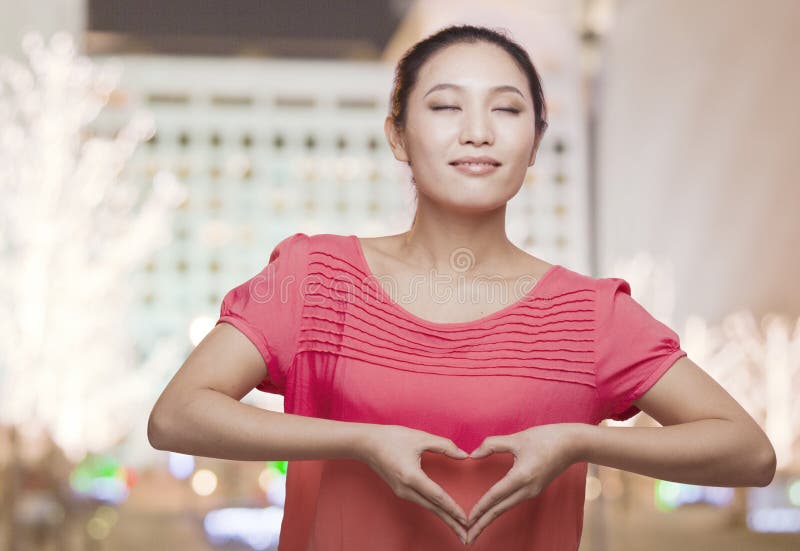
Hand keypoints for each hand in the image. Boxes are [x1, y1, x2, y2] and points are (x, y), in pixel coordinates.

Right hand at [357, 424, 470, 543]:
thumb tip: (464, 455)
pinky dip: (435, 509)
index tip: (466, 520)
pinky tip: (443, 513)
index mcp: (411, 476)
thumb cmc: (392, 438)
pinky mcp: (400, 490)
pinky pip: (421, 502)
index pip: (437, 496)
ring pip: (427, 507)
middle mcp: (406, 489)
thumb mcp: (420, 438)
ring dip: (444, 518)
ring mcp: (402, 491)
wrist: (366, 443)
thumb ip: (444, 446)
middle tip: (467, 536)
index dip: (452, 508)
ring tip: (459, 528)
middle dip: (451, 522)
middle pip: (433, 508)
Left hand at [465, 423, 577, 544]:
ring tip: (476, 528)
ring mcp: (532, 491)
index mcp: (522, 477)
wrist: (573, 444)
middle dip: (482, 524)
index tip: (467, 520)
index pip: (495, 496)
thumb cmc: (546, 438)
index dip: (480, 508)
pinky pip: (513, 502)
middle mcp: (528, 489)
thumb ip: (492, 445)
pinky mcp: (535, 489)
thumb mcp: (517, 438)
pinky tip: (491, 511)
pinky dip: (499, 509)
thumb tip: (473, 454)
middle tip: (467, 537)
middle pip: (500, 510)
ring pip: (506, 507)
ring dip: (490, 518)